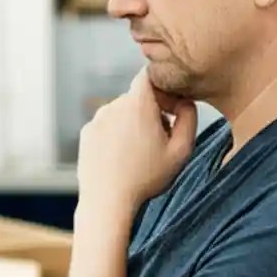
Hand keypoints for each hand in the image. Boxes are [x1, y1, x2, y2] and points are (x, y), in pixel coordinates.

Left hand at [77, 68, 197, 213]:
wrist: (107, 200)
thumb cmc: (146, 177)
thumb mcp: (181, 150)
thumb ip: (189, 118)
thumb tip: (185, 102)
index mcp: (137, 104)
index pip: (149, 76)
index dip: (163, 88)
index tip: (171, 108)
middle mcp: (113, 106)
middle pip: (137, 98)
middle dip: (152, 112)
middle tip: (161, 140)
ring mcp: (97, 119)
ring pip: (122, 113)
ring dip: (133, 125)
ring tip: (140, 154)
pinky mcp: (86, 133)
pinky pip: (107, 127)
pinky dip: (116, 136)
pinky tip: (122, 159)